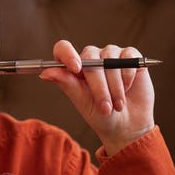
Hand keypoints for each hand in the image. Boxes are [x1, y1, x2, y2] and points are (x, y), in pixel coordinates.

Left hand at [39, 41, 154, 154]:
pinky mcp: (130, 56)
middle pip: (90, 58)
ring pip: (110, 59)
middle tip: (105, 108)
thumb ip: (66, 84)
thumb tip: (45, 73)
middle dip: (99, 86)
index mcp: (74, 67)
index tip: (75, 69)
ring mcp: (111, 55)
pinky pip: (128, 58)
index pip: (63, 49)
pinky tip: (128, 88)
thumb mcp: (82, 101)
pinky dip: (128, 76)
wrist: (127, 125)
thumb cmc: (101, 115)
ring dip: (115, 86)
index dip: (67, 54)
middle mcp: (91, 58)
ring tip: (118, 104)